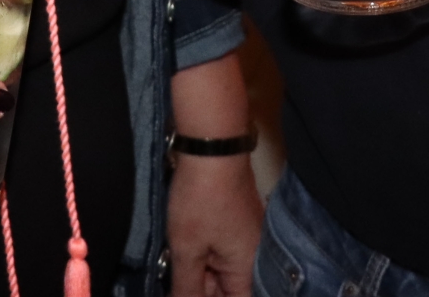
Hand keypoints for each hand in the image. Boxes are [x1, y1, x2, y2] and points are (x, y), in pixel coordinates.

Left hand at [168, 153, 261, 296]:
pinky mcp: (237, 223)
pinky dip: (203, 252)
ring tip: (178, 252)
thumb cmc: (201, 198)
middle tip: (175, 270)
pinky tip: (184, 242)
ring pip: (221, 271)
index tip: (185, 291)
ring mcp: (246, 238)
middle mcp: (254, 257)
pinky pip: (221, 251)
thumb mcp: (186, 249)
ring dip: (198, 270)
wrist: (212, 146)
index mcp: (248, 270)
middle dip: (199, 286)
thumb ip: (187, 289)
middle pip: (227, 289)